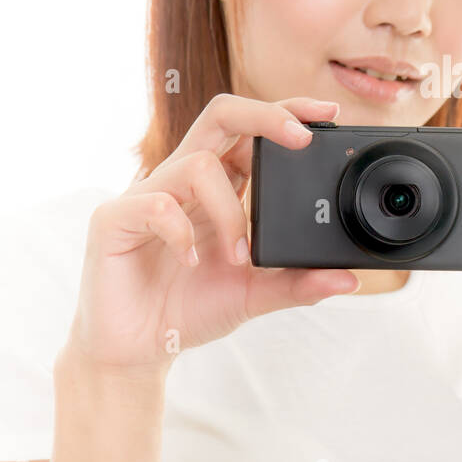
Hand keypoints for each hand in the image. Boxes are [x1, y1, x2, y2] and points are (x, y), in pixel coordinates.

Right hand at [68, 93, 358, 372]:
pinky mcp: (115, 219)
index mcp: (217, 187)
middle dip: (264, 115)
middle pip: (220, 116)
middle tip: (301, 138)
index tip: (327, 112)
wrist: (137, 349)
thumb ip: (297, 283)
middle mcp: (183, 181)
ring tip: (238, 256)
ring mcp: (147, 195)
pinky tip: (193, 261)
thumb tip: (347, 279)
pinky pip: (156, 204)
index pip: (250, 132)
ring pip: (197, 165)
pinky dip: (184, 233)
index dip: (285, 114)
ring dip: (229, 211)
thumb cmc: (190, 310)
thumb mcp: (254, 295)